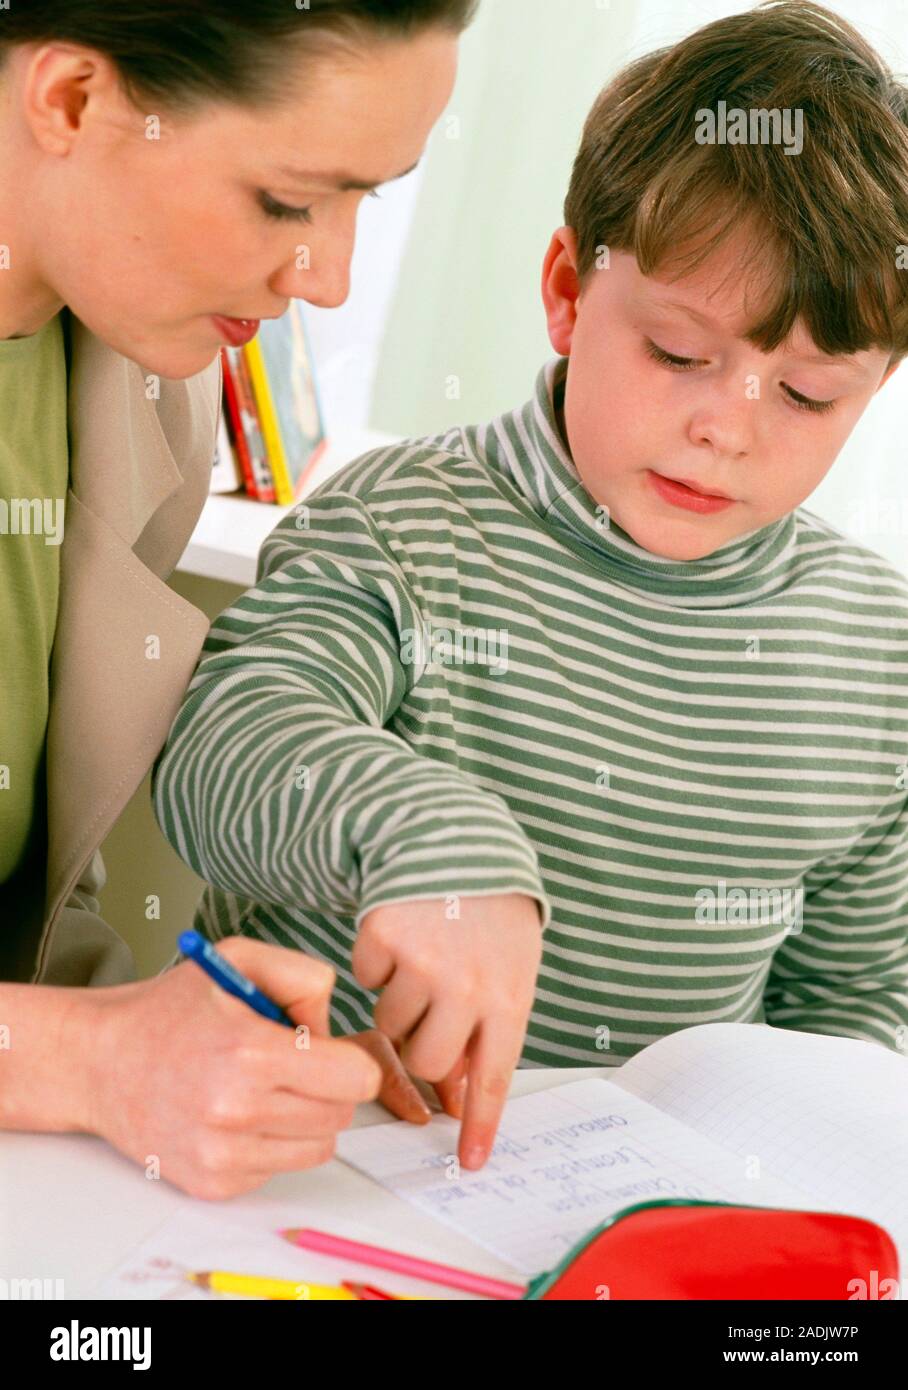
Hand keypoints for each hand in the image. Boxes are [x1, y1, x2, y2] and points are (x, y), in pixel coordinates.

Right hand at [80, 937, 381, 1199]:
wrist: (100, 1062)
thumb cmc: (172, 1010)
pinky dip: (269, 1142)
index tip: (326, 1051)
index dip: (350, 1061)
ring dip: (303, 1119)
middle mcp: (236, 1111)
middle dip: (327, 1087)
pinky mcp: (213, 1184)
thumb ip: (304, 977)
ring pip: (317, 1147)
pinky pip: (278, 1168)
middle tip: (290, 1065)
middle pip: (341, 1115)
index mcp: (250, 1052)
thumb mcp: (238, 959)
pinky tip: (235, 1115)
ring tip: (262, 1088)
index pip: (356, 1079)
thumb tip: (335, 1030)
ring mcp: (223, 1155)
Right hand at [351, 894, 542, 1170]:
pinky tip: (402, 933)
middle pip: (428, 1059)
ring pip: (392, 1022)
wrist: (457, 841)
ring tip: (423, 957)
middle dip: (422, 1043)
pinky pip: (365, 978)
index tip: (470, 1161)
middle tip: (430, 1005)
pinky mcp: (382, 935)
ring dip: (400, 999)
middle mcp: (467, 984)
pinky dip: (377, 961)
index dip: (480, 1123)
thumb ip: (486, 1029)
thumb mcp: (508, 969)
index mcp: (508, 995)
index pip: (491, 1076)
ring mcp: (422, 960)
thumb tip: (454, 1094)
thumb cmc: (489, 916)